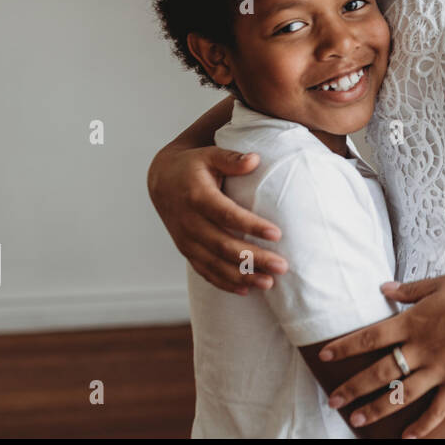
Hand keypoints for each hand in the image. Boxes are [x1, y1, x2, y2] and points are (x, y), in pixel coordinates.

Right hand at [147, 144, 287, 293]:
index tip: (277, 234)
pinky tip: (246, 290)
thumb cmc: (193, 166)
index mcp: (197, 197)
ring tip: (269, 283)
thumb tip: (255, 159)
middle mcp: (189, 222)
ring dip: (242, 276)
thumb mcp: (209, 155)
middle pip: (223, 245)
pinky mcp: (186, 250)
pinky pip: (205, 271)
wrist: (162, 181)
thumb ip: (232, 159)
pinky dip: (224, 282)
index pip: (226, 214)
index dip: (251, 225)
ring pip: (214, 264)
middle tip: (282, 266)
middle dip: (253, 258)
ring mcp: (186, 240)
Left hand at [317, 270, 444, 437]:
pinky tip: (407, 438)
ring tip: (355, 419)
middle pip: (379, 371)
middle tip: (332, 399)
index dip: (345, 346)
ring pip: (401, 394)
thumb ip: (411, 290)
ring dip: (376, 407)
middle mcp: (423, 347)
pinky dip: (422, 425)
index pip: (370, 336)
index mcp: (415, 321)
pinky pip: (437, 409)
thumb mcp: (442, 282)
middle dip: (352, 386)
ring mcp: (441, 367)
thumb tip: (384, 289)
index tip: (324, 355)